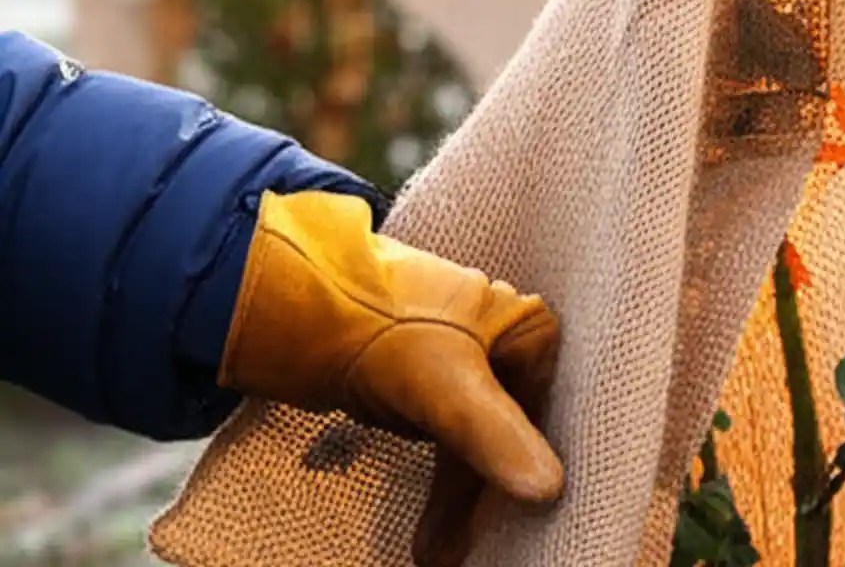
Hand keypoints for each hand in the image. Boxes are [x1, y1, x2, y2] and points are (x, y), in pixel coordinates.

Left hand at [217, 190, 562, 564]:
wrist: (294, 304)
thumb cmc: (380, 325)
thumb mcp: (446, 386)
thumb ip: (495, 437)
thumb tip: (548, 490)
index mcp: (530, 327)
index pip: (545, 416)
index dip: (527, 472)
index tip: (515, 522)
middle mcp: (504, 337)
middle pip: (509, 432)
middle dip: (484, 495)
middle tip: (459, 551)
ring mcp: (462, 354)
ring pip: (475, 441)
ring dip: (457, 495)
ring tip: (436, 551)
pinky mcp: (423, 373)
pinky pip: (445, 437)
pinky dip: (438, 477)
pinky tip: (430, 523)